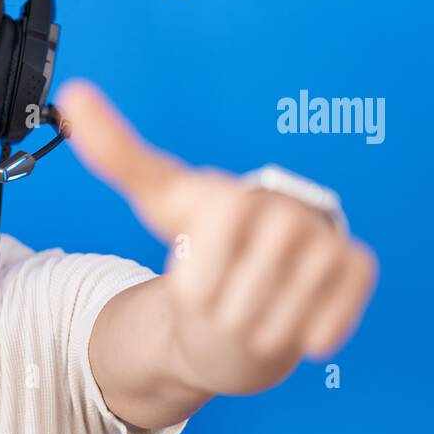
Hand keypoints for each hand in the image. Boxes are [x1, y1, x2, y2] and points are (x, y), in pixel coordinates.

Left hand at [58, 78, 377, 393]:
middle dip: (221, 315)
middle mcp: (287, 211)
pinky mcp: (358, 268)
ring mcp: (326, 239)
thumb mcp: (159, 201)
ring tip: (255, 301)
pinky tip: (293, 313)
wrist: (258, 278)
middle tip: (228, 290)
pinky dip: (298, 339)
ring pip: (272, 329)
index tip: (197, 264)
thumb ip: (116, 153)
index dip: (193, 285)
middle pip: (234, 309)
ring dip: (255, 332)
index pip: (198, 278)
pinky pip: (320, 331)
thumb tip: (74, 95)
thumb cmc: (203, 243)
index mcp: (234, 197)